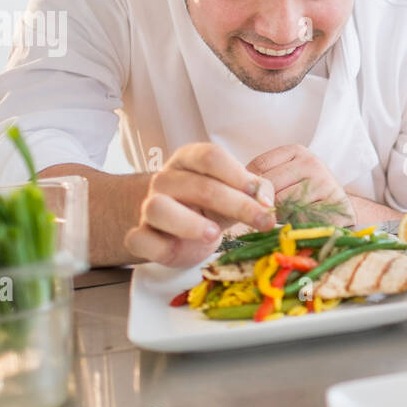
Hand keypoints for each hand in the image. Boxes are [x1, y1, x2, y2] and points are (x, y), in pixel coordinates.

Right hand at [124, 143, 275, 266]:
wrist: (177, 229)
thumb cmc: (209, 206)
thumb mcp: (236, 193)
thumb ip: (255, 191)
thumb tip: (266, 200)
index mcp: (189, 161)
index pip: (209, 156)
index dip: (237, 174)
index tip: (259, 194)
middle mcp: (166, 180)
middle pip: (197, 185)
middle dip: (236, 204)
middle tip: (262, 221)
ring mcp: (148, 207)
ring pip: (159, 207)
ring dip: (189, 223)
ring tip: (214, 235)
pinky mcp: (140, 236)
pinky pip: (140, 239)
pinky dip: (160, 247)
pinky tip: (180, 250)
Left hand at [246, 144, 355, 226]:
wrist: (340, 217)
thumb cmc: (305, 199)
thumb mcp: (285, 180)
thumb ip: (262, 180)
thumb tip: (232, 189)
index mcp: (296, 151)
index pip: (258, 165)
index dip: (248, 185)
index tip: (250, 198)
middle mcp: (311, 162)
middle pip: (268, 185)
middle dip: (263, 203)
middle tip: (268, 213)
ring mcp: (323, 183)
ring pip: (281, 203)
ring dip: (277, 216)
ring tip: (287, 217)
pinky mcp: (330, 205)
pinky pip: (297, 218)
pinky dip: (293, 225)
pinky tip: (299, 223)